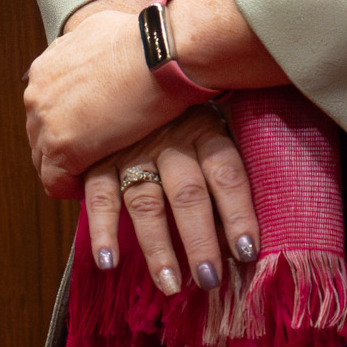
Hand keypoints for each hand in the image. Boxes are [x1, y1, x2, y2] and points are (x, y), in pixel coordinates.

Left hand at [24, 0, 160, 195]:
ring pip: (43, 160)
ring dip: (68, 168)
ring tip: (96, 173)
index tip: (90, 132)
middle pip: (39, 134)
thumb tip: (98, 53)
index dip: (67, 123)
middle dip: (64, 146)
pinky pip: (54, 182)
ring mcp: (46, 121)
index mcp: (45, 68)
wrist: (159, 52)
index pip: (44, 108)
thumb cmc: (144, 40)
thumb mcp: (102, 32)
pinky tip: (94, 185)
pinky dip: (71, 188)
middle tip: (94, 156)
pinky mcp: (61, 147)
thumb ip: (88, 51)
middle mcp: (37, 94)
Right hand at [82, 113, 260, 299]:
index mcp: (205, 128)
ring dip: (157, 246)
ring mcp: (132, 148)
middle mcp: (170, 140)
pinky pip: (100, 196)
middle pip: (189, 194)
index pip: (227, 174)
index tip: (247, 252)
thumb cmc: (184, 103)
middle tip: (209, 280)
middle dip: (200, 240)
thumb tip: (244, 225)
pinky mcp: (99, 157)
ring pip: (146, 202)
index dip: (238, 213)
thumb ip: (225, 160)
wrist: (134, 62)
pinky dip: (102, 230)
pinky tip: (108, 262)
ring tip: (169, 284)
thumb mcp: (212, 114)